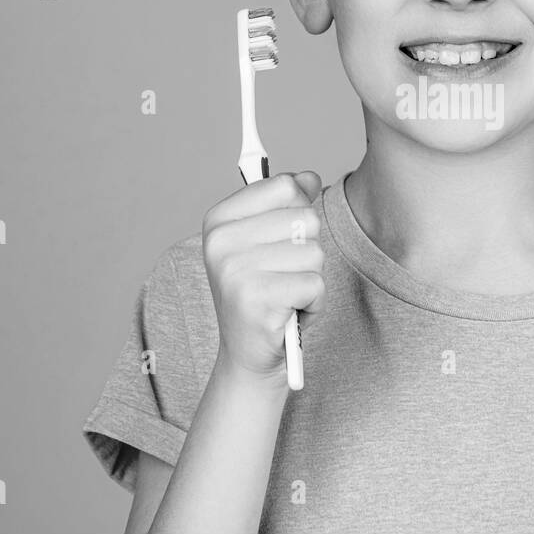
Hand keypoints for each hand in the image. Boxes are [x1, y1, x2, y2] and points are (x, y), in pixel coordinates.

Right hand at [201, 171, 326, 381]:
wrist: (250, 356)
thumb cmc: (264, 294)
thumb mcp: (269, 240)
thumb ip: (287, 204)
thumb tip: (309, 177)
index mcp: (218, 219)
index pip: (284, 186)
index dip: (299, 209)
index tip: (283, 235)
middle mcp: (220, 242)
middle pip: (305, 218)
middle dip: (308, 249)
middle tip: (283, 274)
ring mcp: (234, 271)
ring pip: (313, 252)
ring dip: (311, 277)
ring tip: (286, 294)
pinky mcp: (255, 300)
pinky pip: (315, 283)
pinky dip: (313, 301)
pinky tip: (290, 311)